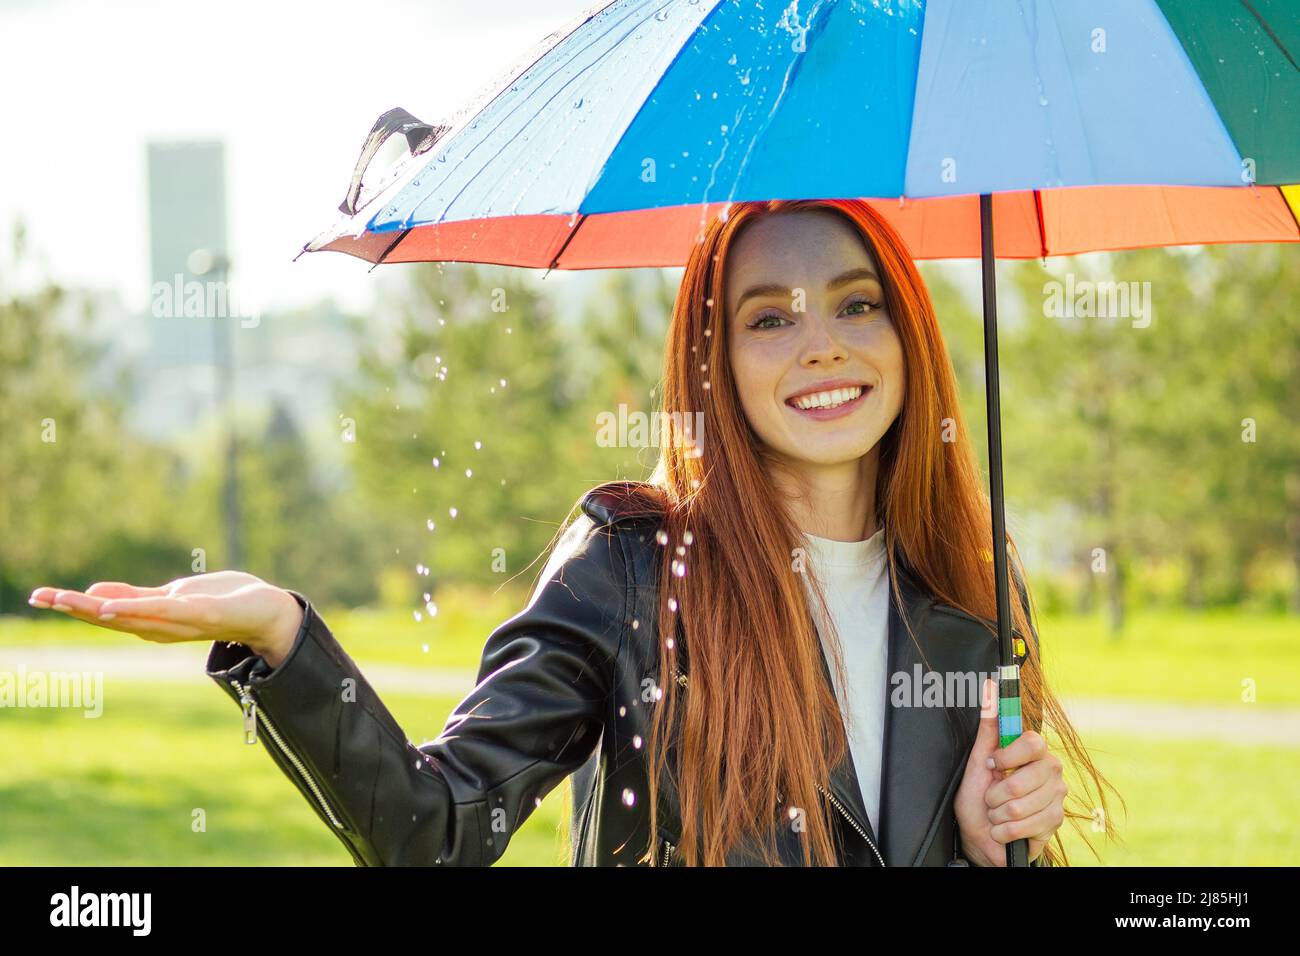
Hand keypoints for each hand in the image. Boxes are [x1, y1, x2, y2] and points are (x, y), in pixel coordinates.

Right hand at [28, 571, 302, 667]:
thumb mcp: (172, 595)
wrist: (269, 612)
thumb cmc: (224, 601)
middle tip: (39, 597)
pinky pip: (164, 612)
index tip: (40, 595)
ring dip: (95, 608)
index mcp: (154, 619)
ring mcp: (180, 622)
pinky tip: (112, 607)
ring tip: (63, 599)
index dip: (73, 605)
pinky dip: (136, 609)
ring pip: (131, 616)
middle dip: (73, 607)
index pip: (107, 612)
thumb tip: (95, 592)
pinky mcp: (201, 615)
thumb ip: (137, 597)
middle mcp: (162, 626)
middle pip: (110, 617)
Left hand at [953, 678, 1065, 865]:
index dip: (1009, 756)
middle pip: (1024, 779)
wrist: (981, 836)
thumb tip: (990, 689)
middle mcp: (1051, 770)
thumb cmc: (978, 797)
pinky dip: (1005, 831)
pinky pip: (1026, 826)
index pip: (1034, 742)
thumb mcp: (978, 761)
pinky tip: (1004, 830)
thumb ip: (988, 728)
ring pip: (1021, 806)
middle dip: (996, 794)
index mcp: (1033, 752)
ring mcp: (1057, 797)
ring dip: (998, 815)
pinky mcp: (1056, 822)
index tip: (992, 765)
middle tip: (991, 797)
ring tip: (996, 814)